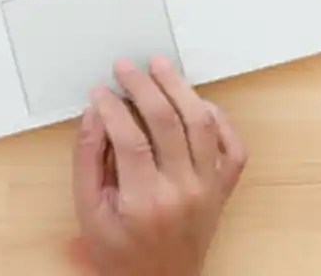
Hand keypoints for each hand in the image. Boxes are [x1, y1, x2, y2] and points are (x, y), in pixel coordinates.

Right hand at [73, 57, 247, 275]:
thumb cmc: (121, 253)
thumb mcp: (89, 212)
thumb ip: (88, 161)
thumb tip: (94, 115)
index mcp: (145, 201)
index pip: (129, 138)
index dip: (112, 107)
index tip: (99, 92)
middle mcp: (183, 191)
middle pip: (168, 122)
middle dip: (144, 86)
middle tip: (126, 68)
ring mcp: (208, 188)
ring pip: (202, 124)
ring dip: (181, 89)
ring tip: (161, 68)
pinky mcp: (222, 189)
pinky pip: (232, 147)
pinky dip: (219, 120)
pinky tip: (198, 103)